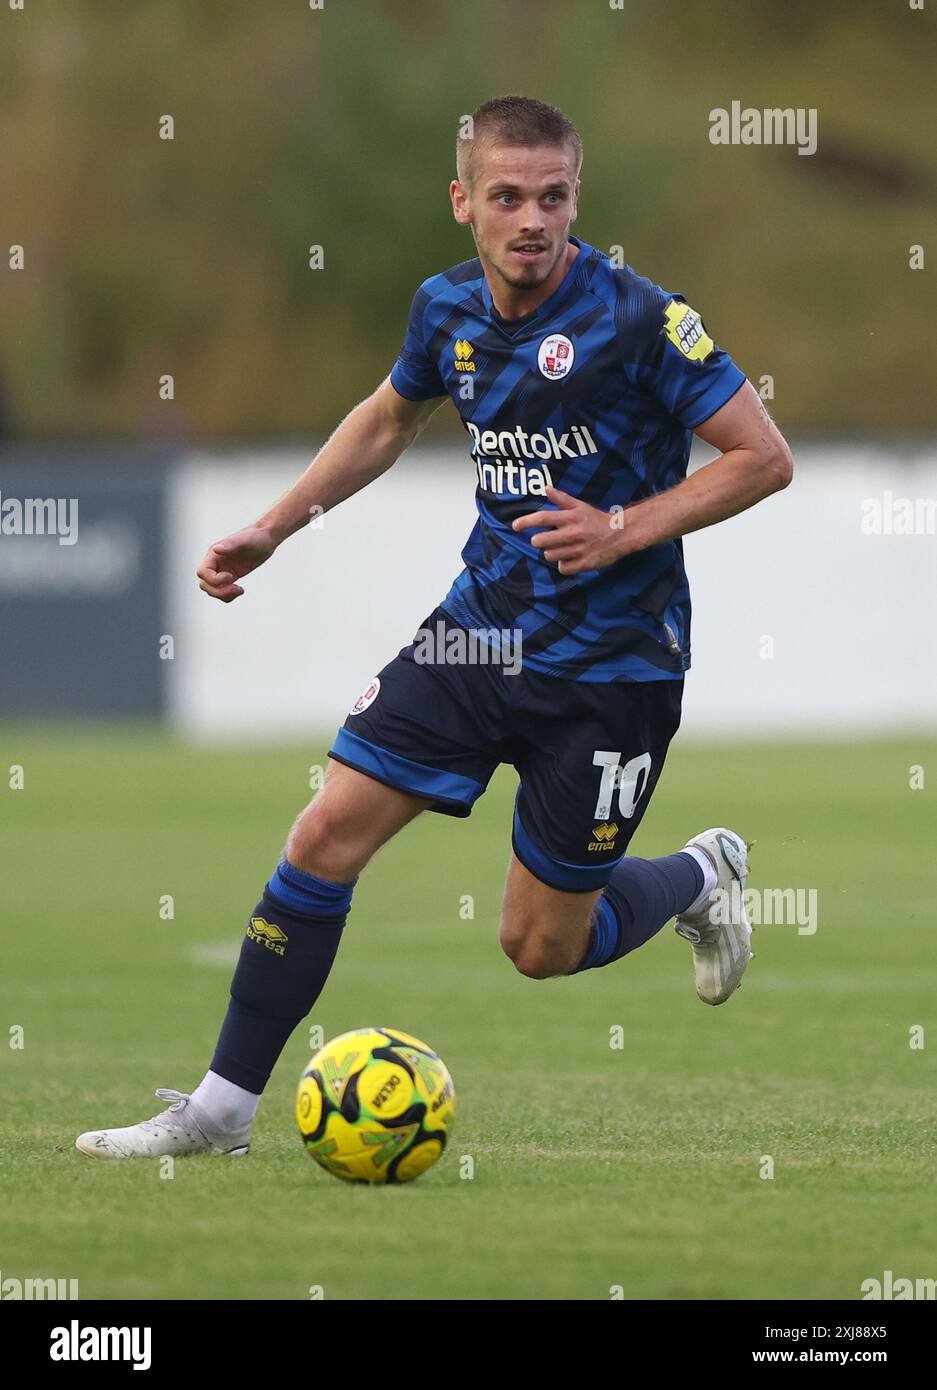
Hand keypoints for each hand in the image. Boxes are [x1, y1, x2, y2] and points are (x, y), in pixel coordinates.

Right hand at [196, 525, 277, 601]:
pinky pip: (222, 591)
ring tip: (240, 590)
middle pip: (204, 584)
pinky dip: (228, 596)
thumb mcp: (245, 540)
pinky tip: (241, 590)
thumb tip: (216, 549)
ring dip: (223, 595)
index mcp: (214, 554)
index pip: (202, 572)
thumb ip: (230, 544)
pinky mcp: (230, 577)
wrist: (266, 540)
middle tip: (236, 588)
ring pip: (211, 590)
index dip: (214, 579)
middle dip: (218, 590)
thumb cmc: (256, 537)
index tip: (231, 576)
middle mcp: (215, 563)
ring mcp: (222, 570)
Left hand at [511, 487, 633, 574]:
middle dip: (538, 541)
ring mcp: (578, 550)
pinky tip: (570, 558)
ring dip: (552, 553)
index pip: (542, 518)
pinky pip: (562, 568)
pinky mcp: (583, 564)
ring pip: (549, 556)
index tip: (515, 526)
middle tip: (543, 540)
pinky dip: (563, 565)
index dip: (525, 522)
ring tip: (562, 548)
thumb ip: (562, 498)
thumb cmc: (597, 520)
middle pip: (540, 541)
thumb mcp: (580, 506)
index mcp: (570, 518)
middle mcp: (572, 533)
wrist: (621, 534)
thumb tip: (546, 488)